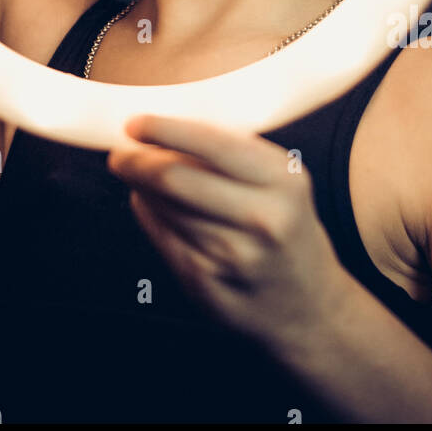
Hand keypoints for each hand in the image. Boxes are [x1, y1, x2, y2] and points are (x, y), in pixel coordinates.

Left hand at [107, 114, 348, 360]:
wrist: (310, 307)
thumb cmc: (288, 229)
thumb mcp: (282, 182)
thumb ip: (233, 153)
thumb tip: (167, 129)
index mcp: (283, 180)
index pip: (211, 142)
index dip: (164, 129)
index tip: (135, 123)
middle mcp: (262, 218)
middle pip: (175, 178)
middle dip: (136, 161)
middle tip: (120, 154)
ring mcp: (235, 257)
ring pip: (164, 209)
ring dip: (142, 188)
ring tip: (138, 178)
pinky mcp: (209, 286)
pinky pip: (163, 240)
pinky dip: (150, 217)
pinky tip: (150, 207)